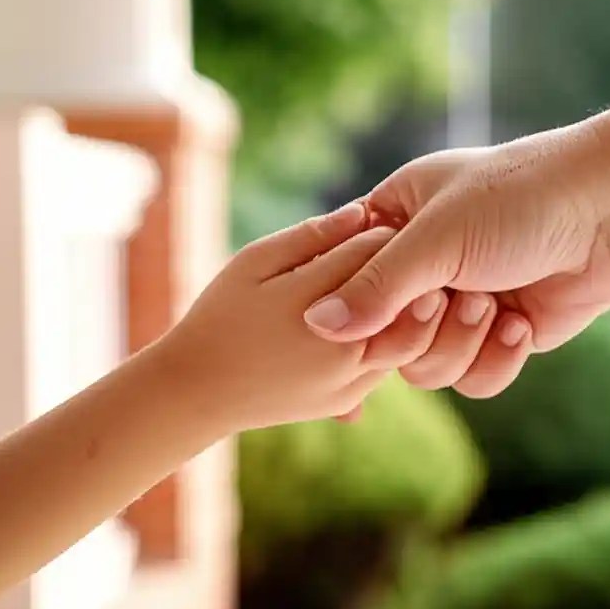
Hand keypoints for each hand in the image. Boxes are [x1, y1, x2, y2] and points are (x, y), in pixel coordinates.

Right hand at [156, 203, 448, 431]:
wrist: (200, 392)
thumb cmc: (219, 315)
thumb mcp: (254, 262)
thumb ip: (309, 236)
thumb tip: (360, 212)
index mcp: (311, 302)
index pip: (373, 249)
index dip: (382, 225)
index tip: (381, 214)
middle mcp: (339, 345)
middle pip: (404, 292)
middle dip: (407, 263)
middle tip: (402, 239)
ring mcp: (349, 377)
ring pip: (408, 331)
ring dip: (409, 300)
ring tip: (396, 275)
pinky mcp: (352, 397)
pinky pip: (392, 358)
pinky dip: (396, 331)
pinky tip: (380, 311)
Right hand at [303, 124, 609, 397]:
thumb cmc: (520, 199)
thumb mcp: (437, 238)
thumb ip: (376, 287)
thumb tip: (316, 328)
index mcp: (395, 221)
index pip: (342, 281)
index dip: (350, 311)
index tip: (367, 319)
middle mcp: (423, 266)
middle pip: (382, 338)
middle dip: (420, 329)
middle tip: (451, 298)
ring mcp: (463, 303)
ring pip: (427, 368)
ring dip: (461, 344)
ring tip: (494, 305)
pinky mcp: (504, 334)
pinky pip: (475, 378)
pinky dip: (496, 359)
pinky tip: (522, 323)